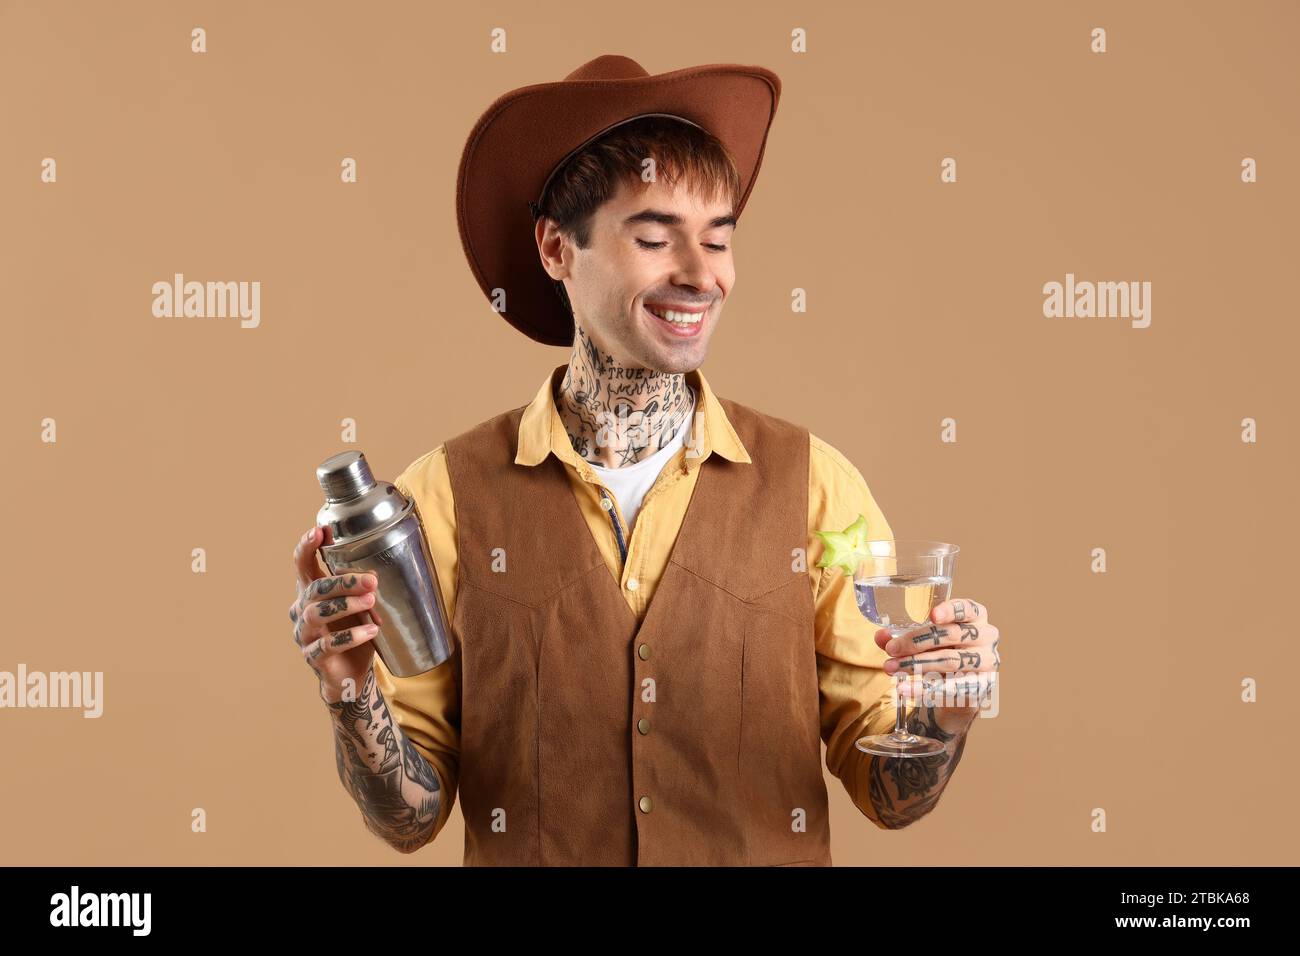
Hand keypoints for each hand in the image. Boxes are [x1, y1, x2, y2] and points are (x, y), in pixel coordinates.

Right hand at [289, 525, 383, 704]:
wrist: (352, 674)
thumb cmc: (355, 631)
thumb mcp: (360, 605)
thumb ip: (362, 587)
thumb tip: (378, 568)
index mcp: (310, 593)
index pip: (301, 565)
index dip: (306, 547)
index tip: (319, 531)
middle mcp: (302, 611)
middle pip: (314, 589)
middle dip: (342, 582)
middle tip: (370, 581)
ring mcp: (304, 635)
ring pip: (316, 614)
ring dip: (346, 606)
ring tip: (371, 602)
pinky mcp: (313, 657)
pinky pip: (327, 645)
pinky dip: (350, 637)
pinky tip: (371, 633)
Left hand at [873, 597, 998, 734]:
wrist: (960, 689)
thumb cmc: (941, 652)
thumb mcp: (924, 641)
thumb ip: (901, 636)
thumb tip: (880, 636)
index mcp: (976, 616)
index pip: (967, 608)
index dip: (951, 610)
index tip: (932, 615)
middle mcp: (986, 636)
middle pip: (953, 635)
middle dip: (917, 641)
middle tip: (891, 648)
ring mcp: (988, 662)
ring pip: (951, 661)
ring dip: (917, 664)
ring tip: (891, 667)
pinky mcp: (981, 685)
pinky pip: (951, 687)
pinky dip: (925, 688)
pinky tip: (904, 689)